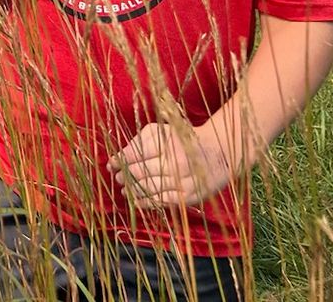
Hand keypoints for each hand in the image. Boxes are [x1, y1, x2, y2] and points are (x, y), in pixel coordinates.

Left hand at [110, 120, 235, 207]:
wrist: (220, 152)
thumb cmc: (184, 139)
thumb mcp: (163, 130)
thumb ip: (141, 140)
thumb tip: (119, 156)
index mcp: (166, 142)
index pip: (135, 154)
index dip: (120, 161)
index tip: (112, 164)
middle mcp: (174, 161)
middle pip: (140, 172)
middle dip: (125, 176)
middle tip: (118, 177)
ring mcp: (182, 180)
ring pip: (150, 188)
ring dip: (133, 190)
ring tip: (125, 189)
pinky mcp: (188, 196)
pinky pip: (163, 201)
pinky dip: (147, 202)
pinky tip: (137, 201)